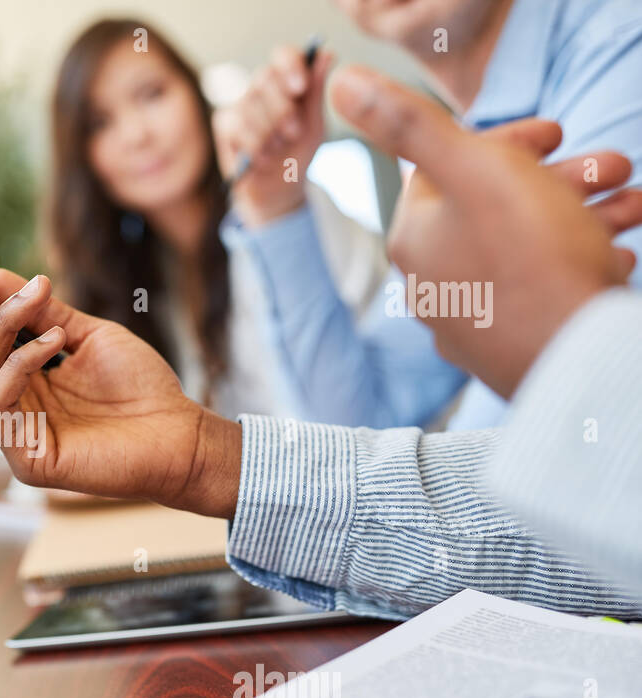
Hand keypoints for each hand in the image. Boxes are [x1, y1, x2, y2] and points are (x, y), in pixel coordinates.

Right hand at [0, 239, 241, 517]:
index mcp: (23, 379)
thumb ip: (43, 311)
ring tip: (40, 292)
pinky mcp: (24, 459)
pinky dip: (22, 362)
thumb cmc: (141, 387)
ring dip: (2, 322)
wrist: (179, 434)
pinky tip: (56, 341)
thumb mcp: (87, 334)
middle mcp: (11, 405)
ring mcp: (14, 434)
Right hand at [213, 45, 334, 226]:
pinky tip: (260, 159)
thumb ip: (316, 91)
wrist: (278, 190)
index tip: (299, 88)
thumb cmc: (298, 154)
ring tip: (276, 150)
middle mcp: (261, 87)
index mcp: (286, 81)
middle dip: (281, 109)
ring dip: (268, 134)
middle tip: (293, 133)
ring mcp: (240, 104)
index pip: (282, 55)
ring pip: (250, 106)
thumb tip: (326, 52)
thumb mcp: (315, 125)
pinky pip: (236, 126)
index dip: (289, 66)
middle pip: (264, 78)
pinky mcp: (224, 123)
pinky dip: (253, 146)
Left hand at [330, 65, 641, 396]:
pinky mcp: (503, 348)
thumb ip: (413, 124)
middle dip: (562, 178)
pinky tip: (616, 258)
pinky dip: (581, 264)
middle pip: (495, 207)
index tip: (556, 134)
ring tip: (634, 205)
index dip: (507, 141)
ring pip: (527, 248)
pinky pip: (541, 292)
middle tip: (615, 167)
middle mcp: (429, 282)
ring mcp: (466, 320)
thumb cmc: (529, 258)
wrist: (572, 355)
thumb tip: (342, 83)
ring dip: (586, 215)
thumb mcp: (476, 169)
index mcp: (414, 237)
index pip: (449, 169)